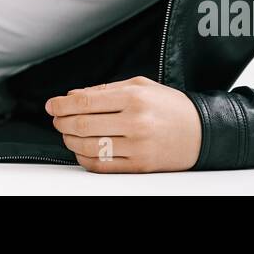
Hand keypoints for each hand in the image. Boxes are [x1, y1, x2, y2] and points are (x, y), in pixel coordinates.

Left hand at [45, 75, 202, 172]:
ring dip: (70, 140)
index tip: (51, 105)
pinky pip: (102, 166)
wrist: (202, 132)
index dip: (62, 104)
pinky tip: (80, 150)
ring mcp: (137, 147)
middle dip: (62, 122)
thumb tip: (73, 95)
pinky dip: (84, 159)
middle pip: (83, 124)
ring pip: (89, 147)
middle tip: (56, 119)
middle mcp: (135, 122)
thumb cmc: (170, 106)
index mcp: (134, 97)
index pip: (86, 101)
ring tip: (67, 133)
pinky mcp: (139, 167)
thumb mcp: (140, 86)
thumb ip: (105, 89)